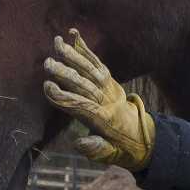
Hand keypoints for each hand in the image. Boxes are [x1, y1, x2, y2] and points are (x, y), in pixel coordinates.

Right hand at [42, 30, 156, 170]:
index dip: (63, 96)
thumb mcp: (108, 154)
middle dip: (64, 72)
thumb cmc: (119, 148)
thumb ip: (94, 149)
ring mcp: (109, 88)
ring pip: (89, 68)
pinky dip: (85, 48)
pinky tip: (73, 34)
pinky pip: (96, 62)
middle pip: (82, 83)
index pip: (79, 106)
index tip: (47, 86)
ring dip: (73, 55)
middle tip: (47, 63)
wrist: (142, 136)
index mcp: (102, 120)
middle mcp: (106, 100)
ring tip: (57, 42)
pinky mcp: (110, 80)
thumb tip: (78, 142)